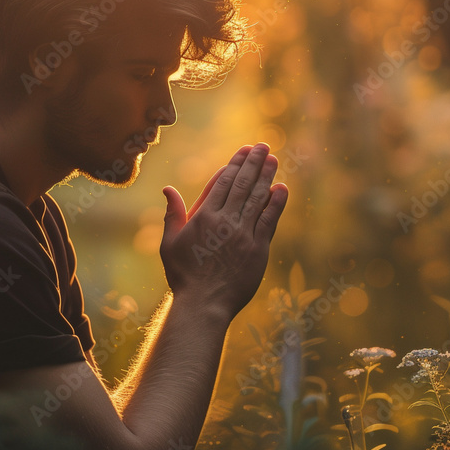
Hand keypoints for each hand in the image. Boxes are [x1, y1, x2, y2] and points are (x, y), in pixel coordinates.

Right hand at [160, 143, 288, 318]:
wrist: (204, 303)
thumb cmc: (183, 275)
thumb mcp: (170, 242)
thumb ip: (172, 213)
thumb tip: (168, 189)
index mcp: (203, 216)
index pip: (222, 182)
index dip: (235, 163)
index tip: (244, 150)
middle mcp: (225, 221)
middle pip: (242, 184)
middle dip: (254, 162)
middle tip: (263, 146)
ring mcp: (243, 234)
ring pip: (257, 198)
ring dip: (267, 176)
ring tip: (274, 159)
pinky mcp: (258, 249)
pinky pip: (269, 220)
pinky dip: (276, 203)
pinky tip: (282, 189)